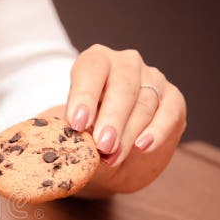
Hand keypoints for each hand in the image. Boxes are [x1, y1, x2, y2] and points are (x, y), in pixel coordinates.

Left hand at [64, 44, 186, 195]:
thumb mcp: (69, 134)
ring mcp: (152, 79)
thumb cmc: (84, 137)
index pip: (91, 69)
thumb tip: (47, 144)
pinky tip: (142, 146)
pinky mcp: (173, 100)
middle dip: (111, 118)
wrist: (111, 156)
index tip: (76, 124)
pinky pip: (169, 112)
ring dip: (129, 133)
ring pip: (144, 103)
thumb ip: (62, 133)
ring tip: (113, 157)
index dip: (84, 95)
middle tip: (101, 146)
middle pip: (122, 87)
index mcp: (95, 62)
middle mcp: (125, 64)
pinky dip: (157, 131)